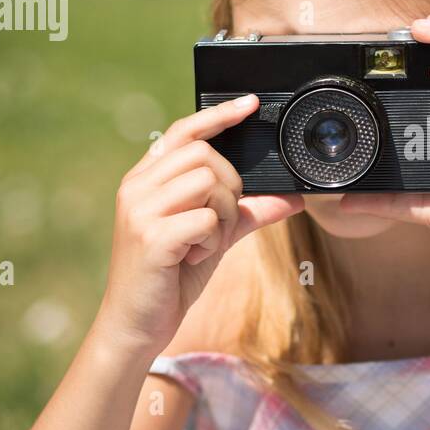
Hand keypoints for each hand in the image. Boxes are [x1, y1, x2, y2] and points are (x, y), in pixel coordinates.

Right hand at [93, 95, 303, 356]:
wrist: (136, 325)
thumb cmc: (173, 276)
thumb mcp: (215, 238)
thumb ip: (248, 213)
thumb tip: (293, 199)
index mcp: (146, 180)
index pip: (184, 131)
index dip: (218, 116)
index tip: (251, 104)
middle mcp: (137, 188)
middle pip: (205, 155)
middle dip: (230, 186)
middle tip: (220, 222)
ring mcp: (140, 211)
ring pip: (209, 183)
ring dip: (223, 215)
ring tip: (205, 242)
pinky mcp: (150, 237)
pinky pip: (206, 219)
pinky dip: (213, 240)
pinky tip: (194, 257)